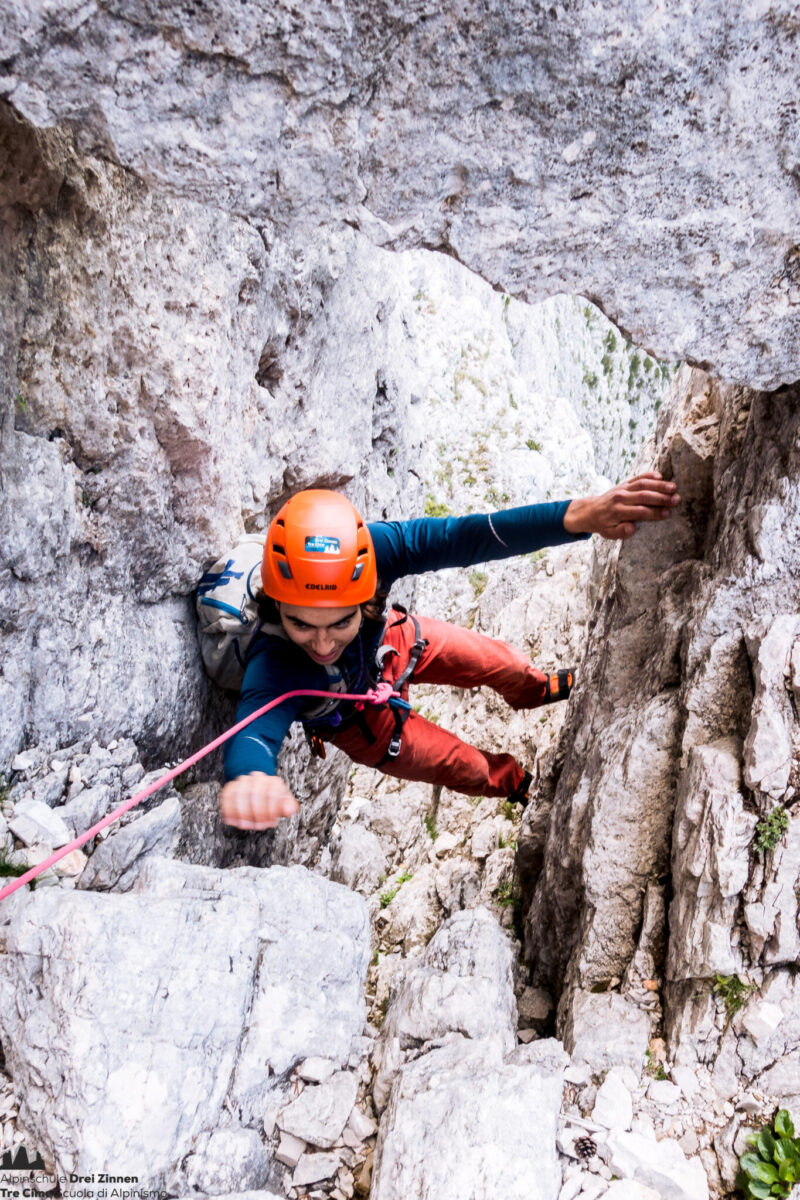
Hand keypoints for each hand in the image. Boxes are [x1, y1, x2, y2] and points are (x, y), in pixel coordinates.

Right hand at [219, 772, 299, 829]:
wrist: (258, 787)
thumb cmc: (273, 800)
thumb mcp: (284, 803)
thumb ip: (288, 807)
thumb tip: (290, 810)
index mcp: (274, 782)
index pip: (272, 793)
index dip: (270, 811)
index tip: (270, 822)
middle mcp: (258, 778)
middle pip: (255, 794)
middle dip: (256, 813)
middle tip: (259, 825)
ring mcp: (244, 781)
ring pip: (239, 794)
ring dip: (242, 812)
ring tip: (246, 824)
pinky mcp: (231, 786)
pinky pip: (226, 795)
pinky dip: (228, 809)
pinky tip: (232, 820)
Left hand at [563, 472, 680, 539]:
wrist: (590, 510)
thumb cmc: (603, 524)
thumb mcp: (608, 533)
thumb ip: (620, 532)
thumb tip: (632, 528)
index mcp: (617, 512)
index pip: (639, 511)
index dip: (654, 513)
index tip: (667, 513)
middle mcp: (620, 498)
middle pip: (643, 496)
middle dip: (661, 498)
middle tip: (676, 500)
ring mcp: (622, 488)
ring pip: (642, 484)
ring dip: (659, 485)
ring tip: (673, 488)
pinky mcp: (624, 483)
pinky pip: (637, 477)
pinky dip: (648, 475)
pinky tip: (660, 476)